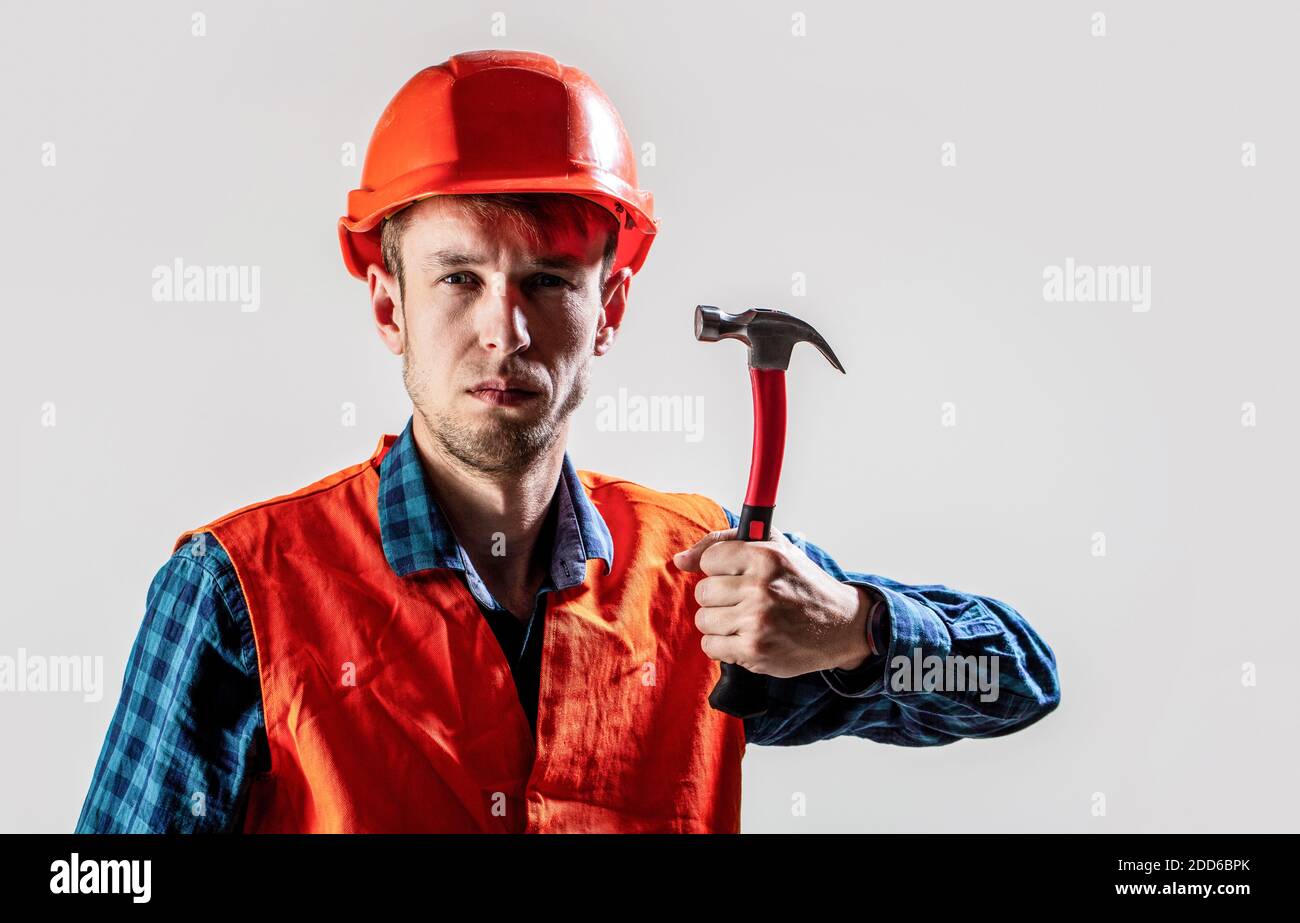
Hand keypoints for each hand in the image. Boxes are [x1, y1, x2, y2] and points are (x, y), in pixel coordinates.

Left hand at [672, 525, 873, 677]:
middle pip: (703, 592)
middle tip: (745, 601)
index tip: (738, 576)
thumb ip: (723, 544)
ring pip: (703, 620)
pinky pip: (711, 646)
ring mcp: (758, 621)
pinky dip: (724, 645)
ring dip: (720, 623)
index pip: (710, 560)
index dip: (720, 569)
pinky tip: (747, 638)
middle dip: (719, 598)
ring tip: (747, 620)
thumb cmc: (801, 584)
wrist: (840, 625)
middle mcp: (762, 587)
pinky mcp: (755, 651)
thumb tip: (680, 560)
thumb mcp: (773, 548)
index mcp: (766, 556)